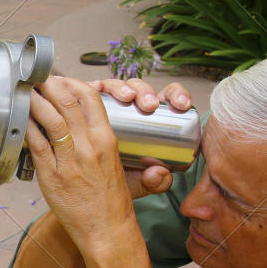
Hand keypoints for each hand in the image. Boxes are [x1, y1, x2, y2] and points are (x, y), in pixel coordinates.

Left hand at [26, 76, 141, 258]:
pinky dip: (27, 127)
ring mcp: (70, 161)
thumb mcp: (113, 161)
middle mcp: (89, 146)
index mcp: (106, 139)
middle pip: (66, 102)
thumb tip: (79, 118)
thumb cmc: (110, 199)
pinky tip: (20, 119)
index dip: (71, 82)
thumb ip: (97, 138)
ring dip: (35, 100)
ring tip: (26, 91)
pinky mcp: (52, 176)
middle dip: (48, 84)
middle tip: (36, 78)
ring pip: (50, 119)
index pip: (90, 97)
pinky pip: (36, 144)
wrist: (108, 230)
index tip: (58, 79)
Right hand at [86, 77, 193, 199]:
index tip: (182, 105)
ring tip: (126, 97)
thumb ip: (155, 182)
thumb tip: (160, 173)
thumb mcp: (137, 183)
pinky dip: (92, 85)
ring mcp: (107, 103)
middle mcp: (129, 106)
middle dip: (147, 92)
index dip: (177, 95)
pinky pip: (89, 89)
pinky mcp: (84, 102)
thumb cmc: (114, 176)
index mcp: (149, 119)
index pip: (166, 98)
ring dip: (122, 87)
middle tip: (149, 105)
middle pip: (140, 89)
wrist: (85, 181)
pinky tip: (95, 87)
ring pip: (116, 86)